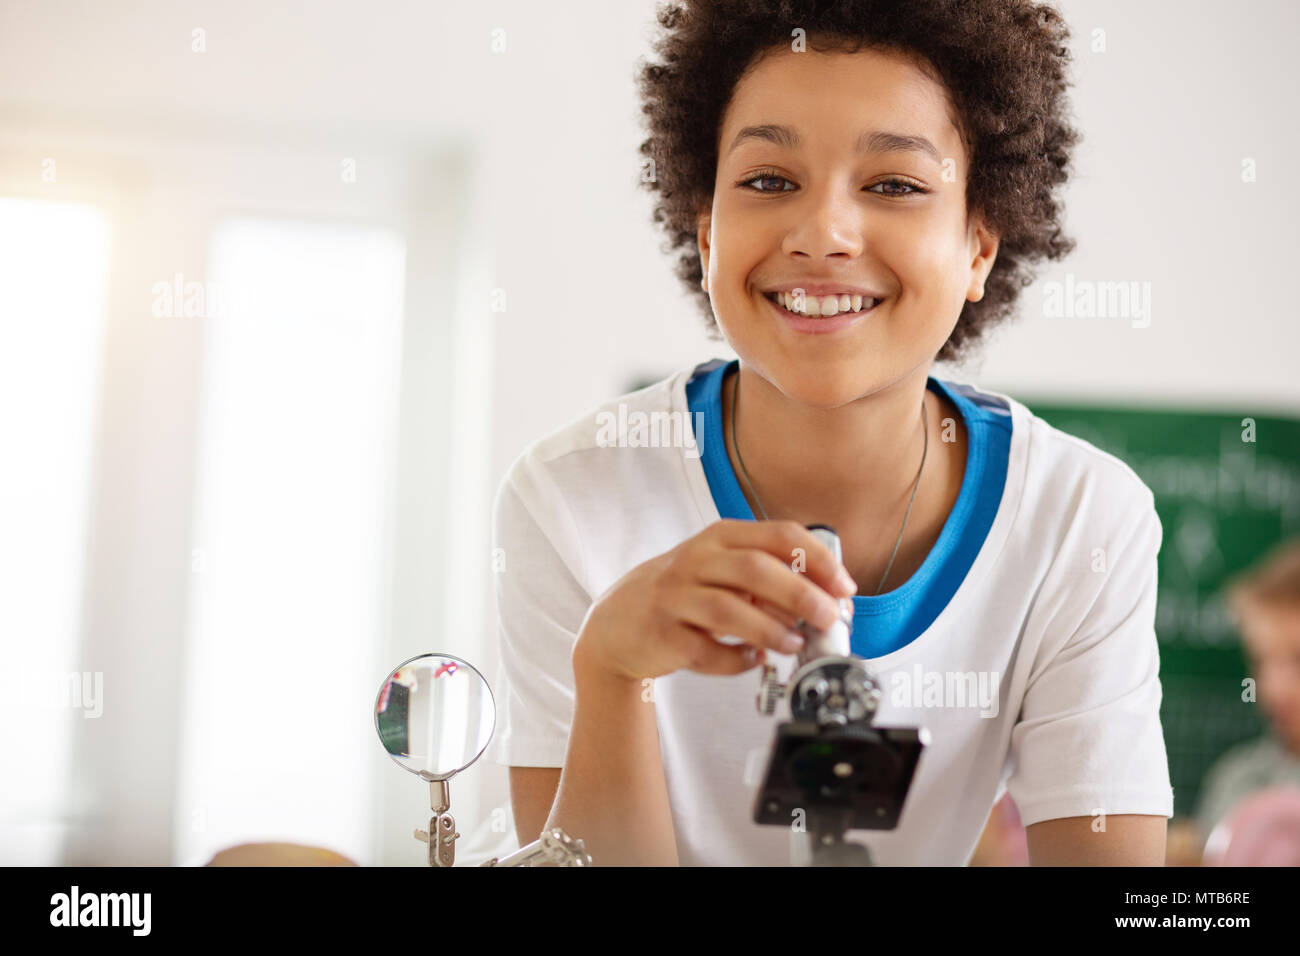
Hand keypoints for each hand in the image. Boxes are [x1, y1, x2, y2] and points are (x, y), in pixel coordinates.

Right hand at [575, 519, 856, 682]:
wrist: (617, 624)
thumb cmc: (681, 595)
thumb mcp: (721, 571)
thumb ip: (769, 579)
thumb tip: (825, 602)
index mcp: (720, 538)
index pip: (779, 535)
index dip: (818, 559)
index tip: (845, 587)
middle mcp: (695, 560)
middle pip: (756, 569)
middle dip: (802, 595)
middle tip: (830, 619)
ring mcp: (674, 596)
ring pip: (729, 609)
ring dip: (771, 630)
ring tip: (793, 645)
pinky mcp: (662, 633)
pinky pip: (705, 649)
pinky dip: (736, 659)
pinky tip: (752, 660)